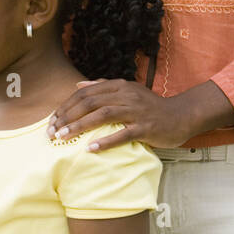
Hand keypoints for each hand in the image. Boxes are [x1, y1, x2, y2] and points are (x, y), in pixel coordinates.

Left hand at [47, 79, 191, 151]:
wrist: (181, 115)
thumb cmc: (150, 107)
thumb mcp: (127, 91)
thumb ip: (103, 86)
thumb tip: (77, 85)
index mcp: (118, 85)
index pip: (85, 92)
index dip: (66, 105)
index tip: (52, 120)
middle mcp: (126, 95)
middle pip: (90, 102)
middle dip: (67, 116)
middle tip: (52, 132)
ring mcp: (136, 110)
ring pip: (102, 115)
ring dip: (80, 126)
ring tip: (63, 137)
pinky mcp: (146, 127)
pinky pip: (123, 134)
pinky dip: (105, 141)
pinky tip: (90, 149)